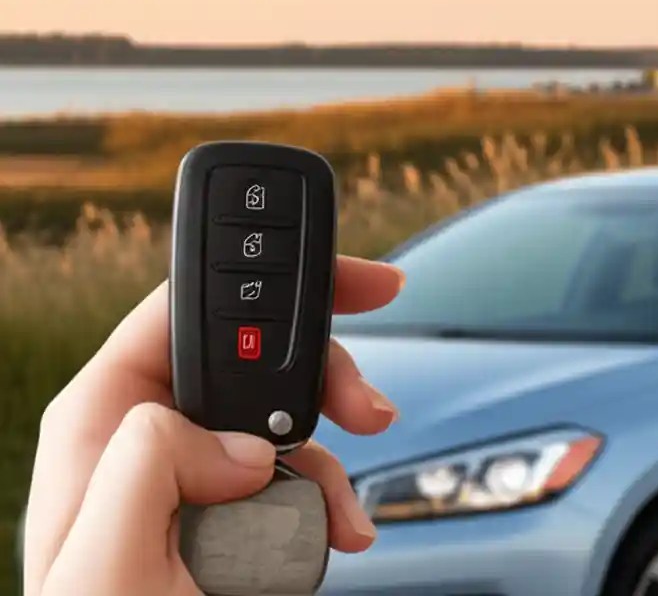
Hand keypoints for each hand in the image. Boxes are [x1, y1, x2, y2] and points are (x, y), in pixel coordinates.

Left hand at [23, 256, 404, 595]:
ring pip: (293, 424)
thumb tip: (243, 440)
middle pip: (259, 362)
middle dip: (325, 382)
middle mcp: (152, 437)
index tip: (358, 282)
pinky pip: (302, 483)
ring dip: (334, 462)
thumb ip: (156, 464)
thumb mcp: (105, 557)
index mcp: (105, 421)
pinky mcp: (236, 515)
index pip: (191, 312)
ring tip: (342, 517)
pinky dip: (332, 504)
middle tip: (369, 409)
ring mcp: (198, 477)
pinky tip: (338, 535)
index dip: (277, 285)